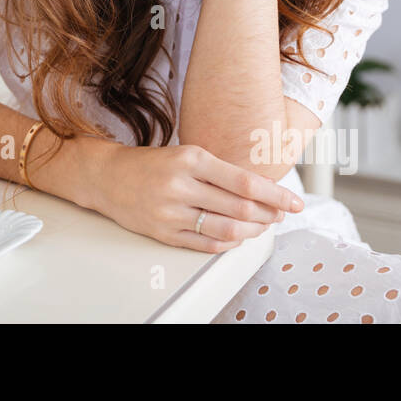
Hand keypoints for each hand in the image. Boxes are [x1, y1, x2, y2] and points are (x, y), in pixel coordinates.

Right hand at [88, 142, 303, 252]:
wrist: (107, 176)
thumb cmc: (151, 164)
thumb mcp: (186, 155)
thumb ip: (219, 171)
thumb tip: (260, 189)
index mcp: (190, 158)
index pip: (244, 181)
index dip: (274, 195)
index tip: (293, 202)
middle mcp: (180, 185)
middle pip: (239, 208)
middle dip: (268, 214)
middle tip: (281, 214)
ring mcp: (171, 212)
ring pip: (226, 229)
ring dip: (252, 231)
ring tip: (262, 226)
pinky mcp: (163, 232)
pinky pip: (206, 244)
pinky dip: (228, 244)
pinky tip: (238, 237)